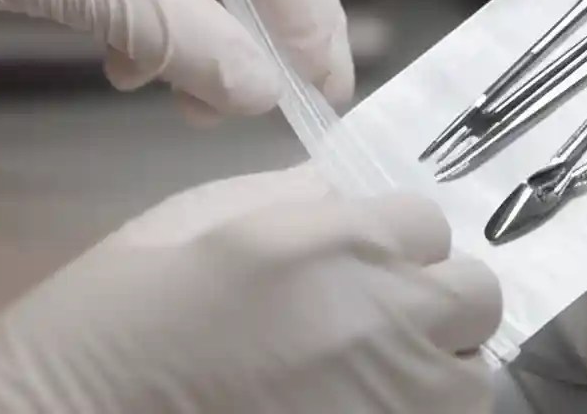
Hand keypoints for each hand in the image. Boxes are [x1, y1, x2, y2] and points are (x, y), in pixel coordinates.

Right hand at [0, 169, 502, 413]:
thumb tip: (349, 194)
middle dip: (435, 297)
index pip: (428, 218)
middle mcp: (376, 323)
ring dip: (433, 368)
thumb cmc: (111, 319)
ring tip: (366, 374)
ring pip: (469, 379)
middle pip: (475, 295)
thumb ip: (290, 200)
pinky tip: (346, 407)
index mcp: (325, 245)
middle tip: (378, 314)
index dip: (396, 235)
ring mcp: (384, 405)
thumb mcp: (192, 223)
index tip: (364, 254)